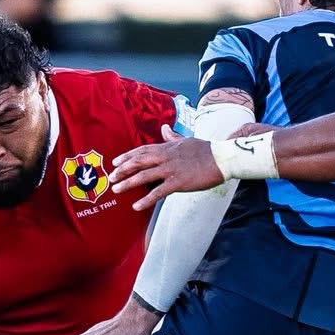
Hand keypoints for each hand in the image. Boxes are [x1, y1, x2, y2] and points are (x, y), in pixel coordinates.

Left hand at [110, 129, 225, 210]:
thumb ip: (172, 137)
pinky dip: (146, 199)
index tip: (115, 162)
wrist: (222, 158)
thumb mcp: (186, 140)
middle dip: (123, 170)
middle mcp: (166, 157)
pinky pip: (158, 192)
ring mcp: (171, 169)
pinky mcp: (179, 182)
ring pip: (144, 176)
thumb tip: (164, 128)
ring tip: (117, 190)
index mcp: (167, 147)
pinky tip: (136, 206)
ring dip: (128, 183)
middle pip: (139, 162)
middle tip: (111, 177)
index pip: (142, 150)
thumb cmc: (206, 150)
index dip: (127, 156)